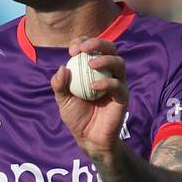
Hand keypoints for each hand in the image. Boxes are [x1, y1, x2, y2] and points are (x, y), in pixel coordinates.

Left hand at [50, 37, 128, 158]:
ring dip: (105, 59)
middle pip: (110, 49)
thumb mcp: (63, 100)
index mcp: (93, 69)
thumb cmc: (77, 117)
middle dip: (98, 43)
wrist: (88, 138)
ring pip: (119, 63)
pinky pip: (118, 86)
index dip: (83, 43)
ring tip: (91, 64)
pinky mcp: (123, 97)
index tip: (72, 50)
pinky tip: (93, 86)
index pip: (91, 48)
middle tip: (84, 48)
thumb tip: (62, 67)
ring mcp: (117, 84)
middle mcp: (107, 73)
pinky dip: (106, 83)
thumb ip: (59, 84)